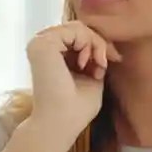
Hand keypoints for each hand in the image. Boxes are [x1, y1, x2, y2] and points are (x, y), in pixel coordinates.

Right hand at [25, 20, 121, 145]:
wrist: (60, 124)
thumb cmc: (75, 109)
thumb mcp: (91, 77)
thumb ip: (93, 59)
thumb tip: (104, 45)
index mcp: (51, 54)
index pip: (77, 36)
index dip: (98, 44)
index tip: (111, 60)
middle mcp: (43, 46)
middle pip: (78, 29)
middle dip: (99, 43)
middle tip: (105, 63)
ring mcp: (40, 43)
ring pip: (78, 28)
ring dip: (95, 44)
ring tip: (96, 66)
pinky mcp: (43, 44)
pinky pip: (75, 30)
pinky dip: (89, 43)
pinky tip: (87, 63)